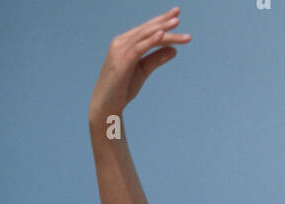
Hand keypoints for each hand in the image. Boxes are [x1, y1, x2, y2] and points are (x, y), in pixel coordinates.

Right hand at [89, 7, 190, 123]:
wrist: (106, 107)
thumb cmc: (122, 89)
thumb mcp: (143, 71)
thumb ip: (156, 59)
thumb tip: (174, 49)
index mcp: (125, 43)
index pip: (146, 29)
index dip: (160, 20)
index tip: (176, 14)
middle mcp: (121, 42)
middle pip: (146, 29)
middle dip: (163, 21)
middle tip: (178, 14)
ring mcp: (119, 51)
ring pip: (144, 36)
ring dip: (161, 29)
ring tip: (176, 23)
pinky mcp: (121, 62)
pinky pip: (138, 48)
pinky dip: (150, 40)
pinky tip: (161, 35)